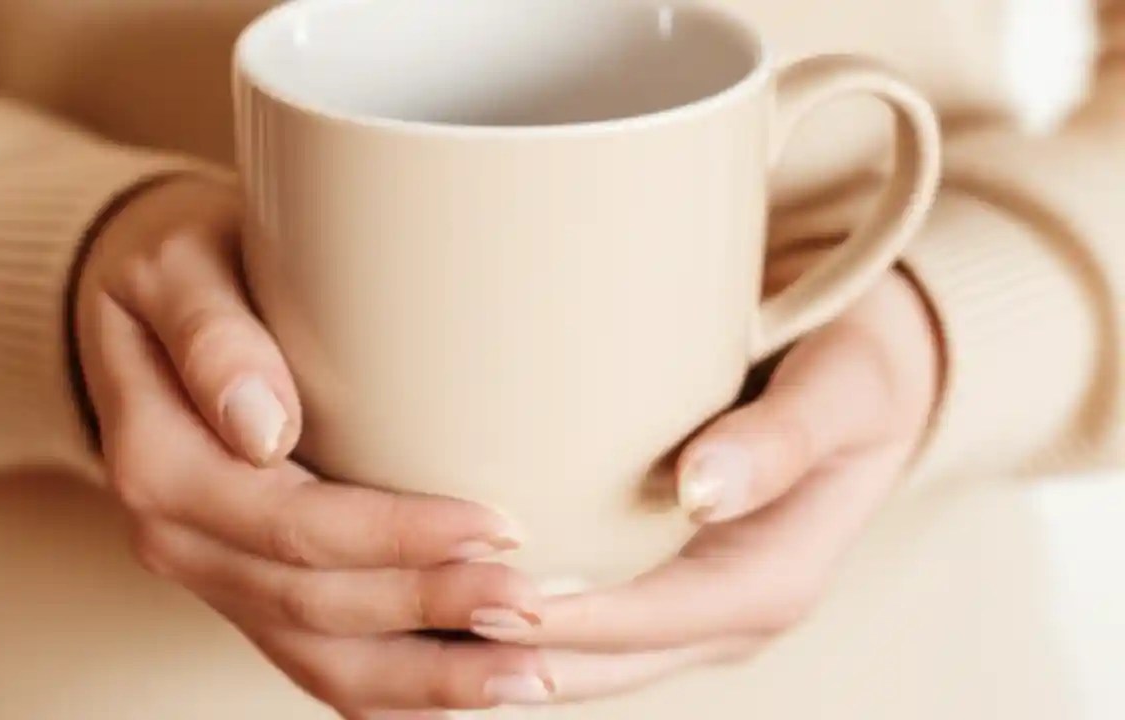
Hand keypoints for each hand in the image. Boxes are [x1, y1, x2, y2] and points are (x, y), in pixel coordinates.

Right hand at [75, 178, 551, 717]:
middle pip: (317, 603)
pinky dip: (399, 688)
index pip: (292, 525)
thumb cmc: (183, 274)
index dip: (396, 538)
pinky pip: (322, 664)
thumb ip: (214, 339)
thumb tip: (261, 429)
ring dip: (429, 677)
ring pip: (324, 660)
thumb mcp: (180, 271)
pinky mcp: (252, 592)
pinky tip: (473, 686)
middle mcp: (181, 541)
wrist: (151, 316)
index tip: (496, 526)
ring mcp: (217, 577)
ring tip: (528, 673)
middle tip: (534, 604)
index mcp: (162, 467)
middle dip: (432, 609)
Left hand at [470, 267, 942, 703]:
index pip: (655, 619)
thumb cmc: (856, 372)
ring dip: (515, 647)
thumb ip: (780, 438)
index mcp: (772, 580)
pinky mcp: (667, 577)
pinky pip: (593, 617)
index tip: (488, 604)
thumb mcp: (841, 390)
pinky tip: (461, 593)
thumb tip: (701, 491)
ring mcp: (695, 601)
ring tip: (424, 621)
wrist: (873, 379)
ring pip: (593, 654)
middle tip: (428, 616)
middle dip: (521, 650)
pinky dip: (531, 618)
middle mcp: (729, 610)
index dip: (572, 620)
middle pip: (610, 659)